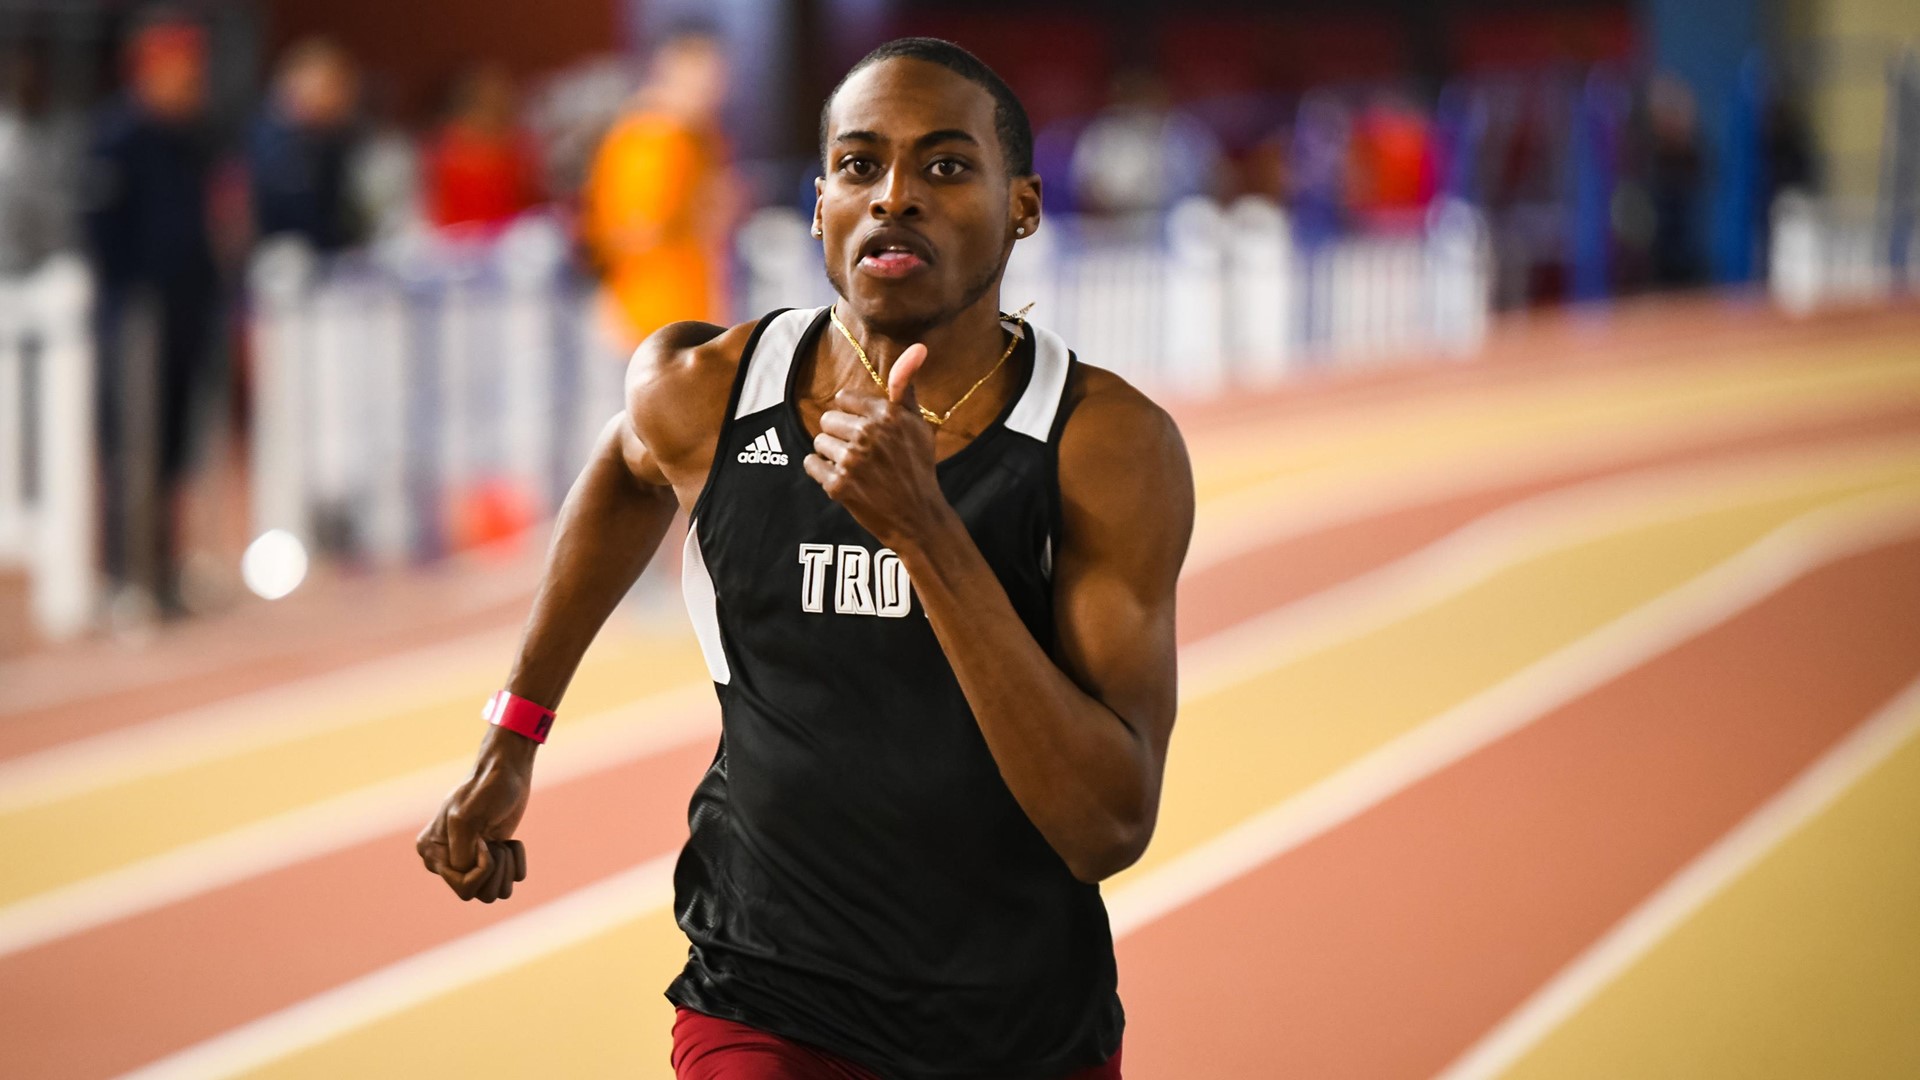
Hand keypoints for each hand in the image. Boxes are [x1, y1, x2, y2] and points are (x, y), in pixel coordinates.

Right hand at [416, 726, 534, 901]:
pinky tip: (510, 841)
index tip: (485, 842)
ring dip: (506, 869)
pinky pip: (511, 882)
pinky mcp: (493, 861)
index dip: (483, 869)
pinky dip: (517, 862)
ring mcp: (471, 863)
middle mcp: (447, 862)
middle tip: (494, 843)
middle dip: (496, 870)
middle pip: (478, 895)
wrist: (506, 772)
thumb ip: (461, 853)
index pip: (463, 887)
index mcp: (433, 853)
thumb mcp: (467, 819)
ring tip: (501, 843)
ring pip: (494, 895)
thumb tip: (466, 875)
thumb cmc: (485, 789)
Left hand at [804, 343, 953, 546]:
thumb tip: (918, 346)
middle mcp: (868, 434)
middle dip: (840, 435)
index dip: (853, 416)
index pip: (844, 399)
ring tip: (855, 468)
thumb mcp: (918, 423)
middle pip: (827, 420)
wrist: (918, 517)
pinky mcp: (838, 485)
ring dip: (831, 454)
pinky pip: (811, 464)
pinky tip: (843, 479)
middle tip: (861, 453)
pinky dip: (822, 471)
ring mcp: (852, 461)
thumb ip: (906, 386)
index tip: (866, 432)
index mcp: (886, 415)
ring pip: (819, 443)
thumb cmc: (918, 467)